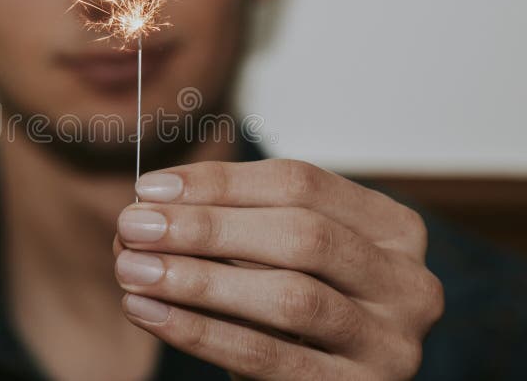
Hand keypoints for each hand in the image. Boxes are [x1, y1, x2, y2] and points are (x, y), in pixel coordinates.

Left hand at [113, 160, 443, 379]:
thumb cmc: (297, 306)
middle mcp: (408, 280)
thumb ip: (231, 226)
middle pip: (300, 233)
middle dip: (206, 226)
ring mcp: (392, 341)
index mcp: (391, 227)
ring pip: (290, 294)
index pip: (300, 182)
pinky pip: (269, 357)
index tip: (149, 189)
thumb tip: (150, 206)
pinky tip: (150, 312)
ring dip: (197, 278)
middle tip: (132, 226)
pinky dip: (200, 331)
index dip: (219, 182)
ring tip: (132, 268)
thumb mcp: (277, 255)